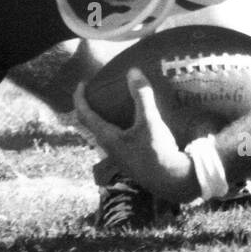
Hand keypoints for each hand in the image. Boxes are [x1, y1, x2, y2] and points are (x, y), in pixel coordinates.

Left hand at [73, 70, 193, 204]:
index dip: (80, 98)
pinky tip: (135, 120)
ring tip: (117, 103)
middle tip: (98, 92)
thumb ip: (142, 96)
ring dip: (106, 116)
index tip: (82, 83)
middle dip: (91, 107)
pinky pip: (118, 136)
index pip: (85, 115)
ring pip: (106, 131)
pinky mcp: (131, 157)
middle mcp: (109, 146)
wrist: (170, 180)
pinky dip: (120, 123)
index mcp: (107, 137)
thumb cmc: (156, 151)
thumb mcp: (150, 121)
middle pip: (92, 125)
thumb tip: (133, 71)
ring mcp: (120, 154)